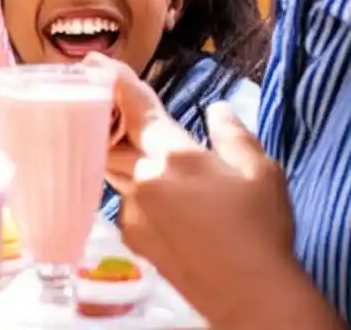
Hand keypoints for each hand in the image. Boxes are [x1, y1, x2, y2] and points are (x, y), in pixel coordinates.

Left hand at [87, 54, 339, 326]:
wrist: (250, 294)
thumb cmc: (260, 231)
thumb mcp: (261, 173)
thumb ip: (233, 135)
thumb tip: (217, 108)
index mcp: (175, 156)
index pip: (137, 110)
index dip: (116, 82)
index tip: (95, 62)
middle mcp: (145, 179)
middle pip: (111, 141)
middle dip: (107, 123)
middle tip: (108, 109)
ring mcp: (133, 210)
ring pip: (116, 173)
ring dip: (124, 161)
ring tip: (152, 164)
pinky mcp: (132, 237)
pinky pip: (127, 204)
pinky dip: (139, 196)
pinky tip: (167, 208)